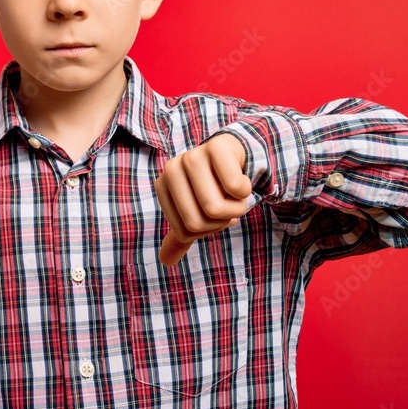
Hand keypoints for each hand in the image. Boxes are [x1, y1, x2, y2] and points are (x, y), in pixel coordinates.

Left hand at [154, 134, 252, 265]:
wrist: (231, 154)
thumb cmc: (212, 186)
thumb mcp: (194, 210)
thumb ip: (180, 235)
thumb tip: (165, 261)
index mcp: (162, 187)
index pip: (186, 233)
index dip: (207, 230)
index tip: (211, 211)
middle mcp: (172, 169)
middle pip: (198, 222)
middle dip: (222, 221)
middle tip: (226, 204)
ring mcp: (192, 156)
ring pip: (216, 209)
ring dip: (236, 208)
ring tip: (233, 193)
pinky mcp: (216, 147)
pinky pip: (235, 188)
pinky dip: (245, 190)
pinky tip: (240, 177)